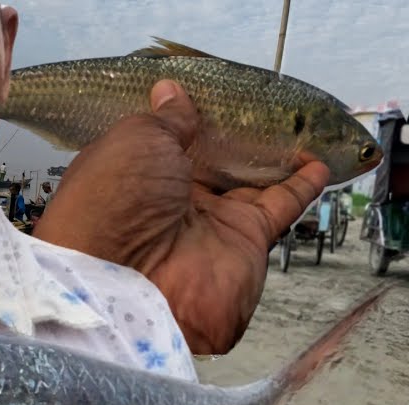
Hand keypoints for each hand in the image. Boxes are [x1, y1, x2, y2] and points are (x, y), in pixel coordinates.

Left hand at [32, 80, 328, 354]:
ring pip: (245, 183)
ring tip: (292, 126)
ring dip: (269, 158)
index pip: (159, 145)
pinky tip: (317, 162)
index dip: (179, 120)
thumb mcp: (133, 143)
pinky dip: (302, 184)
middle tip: (257, 104)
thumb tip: (170, 91)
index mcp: (129, 177)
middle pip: (205, 164)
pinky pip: (278, 205)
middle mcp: (166, 203)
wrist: (132, 287)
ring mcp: (207, 224)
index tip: (203, 92)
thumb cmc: (113, 203)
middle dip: (227, 138)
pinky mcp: (244, 241)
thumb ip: (162, 119)